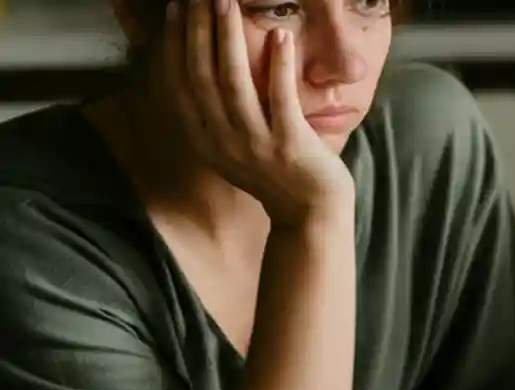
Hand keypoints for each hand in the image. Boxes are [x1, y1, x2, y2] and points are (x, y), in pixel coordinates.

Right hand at [163, 0, 354, 226]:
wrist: (310, 214)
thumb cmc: (275, 173)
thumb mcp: (232, 147)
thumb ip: (215, 113)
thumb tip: (200, 63)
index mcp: (204, 140)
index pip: (178, 83)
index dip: (174, 43)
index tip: (176, 8)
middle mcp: (222, 142)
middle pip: (200, 75)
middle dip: (198, 29)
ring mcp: (255, 145)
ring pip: (234, 82)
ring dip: (230, 38)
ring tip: (228, 3)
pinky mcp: (290, 146)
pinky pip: (281, 99)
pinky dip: (279, 66)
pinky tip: (281, 36)